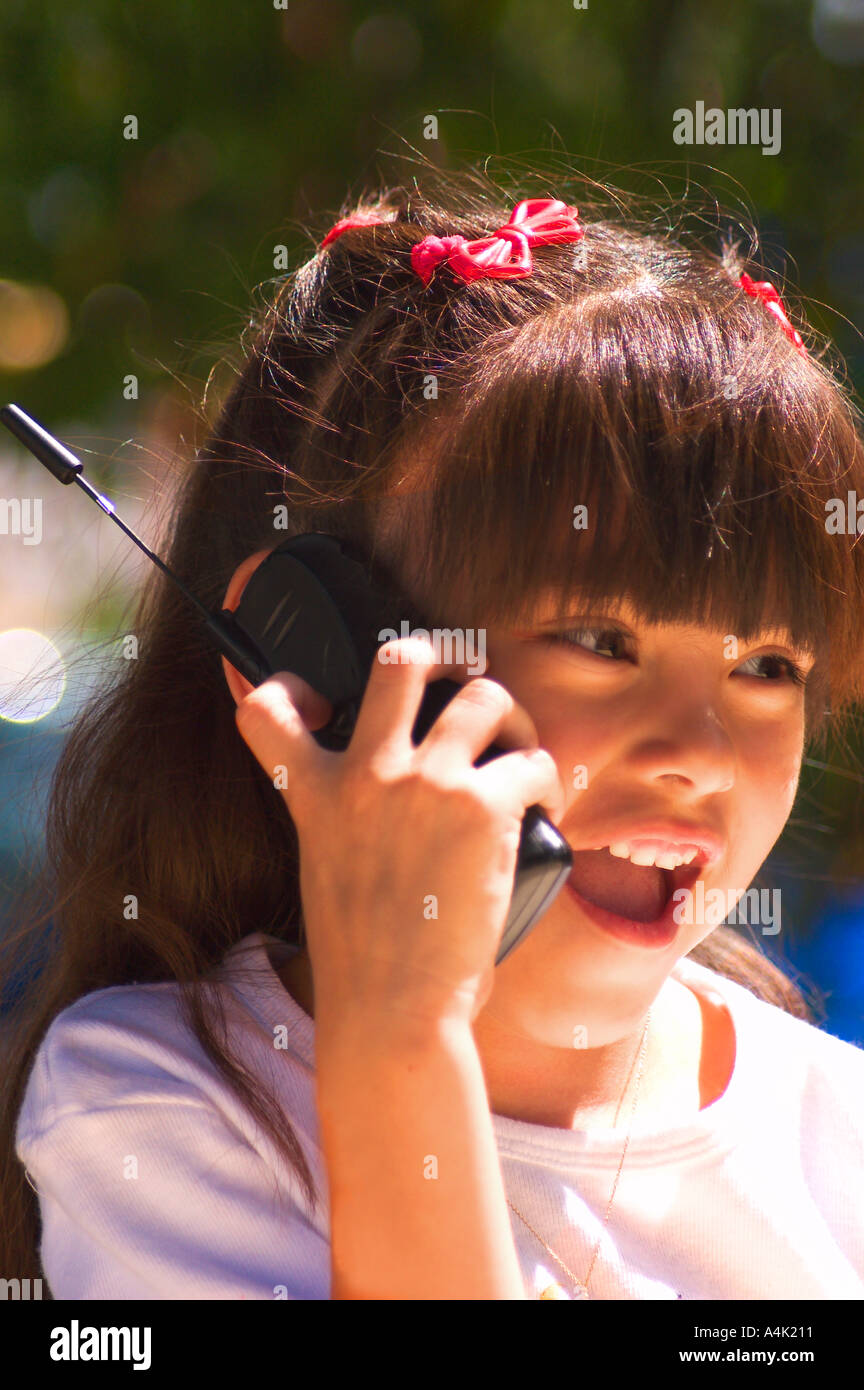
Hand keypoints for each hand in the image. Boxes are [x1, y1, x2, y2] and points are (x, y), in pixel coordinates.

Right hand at [233, 637, 563, 1028]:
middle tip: (463, 679)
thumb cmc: (368, 963)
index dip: (288, 686)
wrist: (395, 1011)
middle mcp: (366, 774)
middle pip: (401, 660)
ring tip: (518, 751)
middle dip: (441, 656)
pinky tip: (545, 812)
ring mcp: (424, 782)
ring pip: (485, 695)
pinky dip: (547, 783)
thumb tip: (399, 812)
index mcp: (316, 795)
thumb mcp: (329, 877)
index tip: (321, 698)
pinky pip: (533, 761)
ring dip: (512, 717)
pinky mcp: (480, 805)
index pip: (266, 709)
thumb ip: (348, 826)